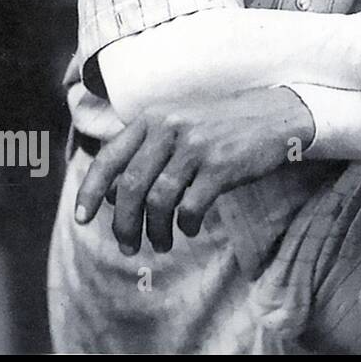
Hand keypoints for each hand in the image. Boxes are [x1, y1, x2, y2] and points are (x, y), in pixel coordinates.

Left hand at [75, 86, 315, 254]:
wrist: (278, 115)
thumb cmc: (225, 125)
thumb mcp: (180, 123)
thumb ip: (147, 149)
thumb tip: (113, 194)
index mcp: (154, 118)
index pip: (109, 158)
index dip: (91, 191)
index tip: (82, 218)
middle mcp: (170, 128)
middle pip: (131, 187)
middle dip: (124, 224)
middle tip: (127, 246)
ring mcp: (196, 146)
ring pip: (158, 201)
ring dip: (154, 231)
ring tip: (161, 244)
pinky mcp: (221, 165)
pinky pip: (190, 206)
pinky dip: (186, 224)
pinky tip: (190, 228)